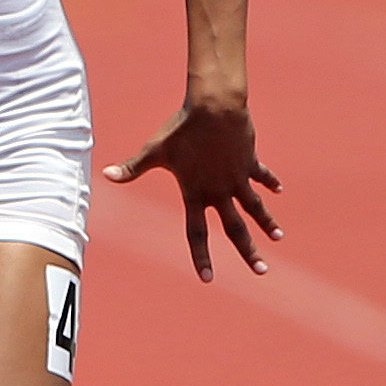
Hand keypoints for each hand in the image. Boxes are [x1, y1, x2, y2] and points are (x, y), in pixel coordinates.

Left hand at [106, 97, 282, 279]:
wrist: (215, 108)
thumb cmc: (181, 129)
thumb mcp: (154, 150)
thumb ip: (132, 168)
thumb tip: (106, 175)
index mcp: (196, 193)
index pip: (196, 233)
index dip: (200, 256)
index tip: (207, 278)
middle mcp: (219, 190)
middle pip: (235, 228)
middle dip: (248, 251)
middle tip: (261, 271)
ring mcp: (237, 177)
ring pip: (255, 207)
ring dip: (267, 222)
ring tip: (279, 238)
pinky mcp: (249, 161)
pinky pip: (261, 175)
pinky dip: (270, 182)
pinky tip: (279, 191)